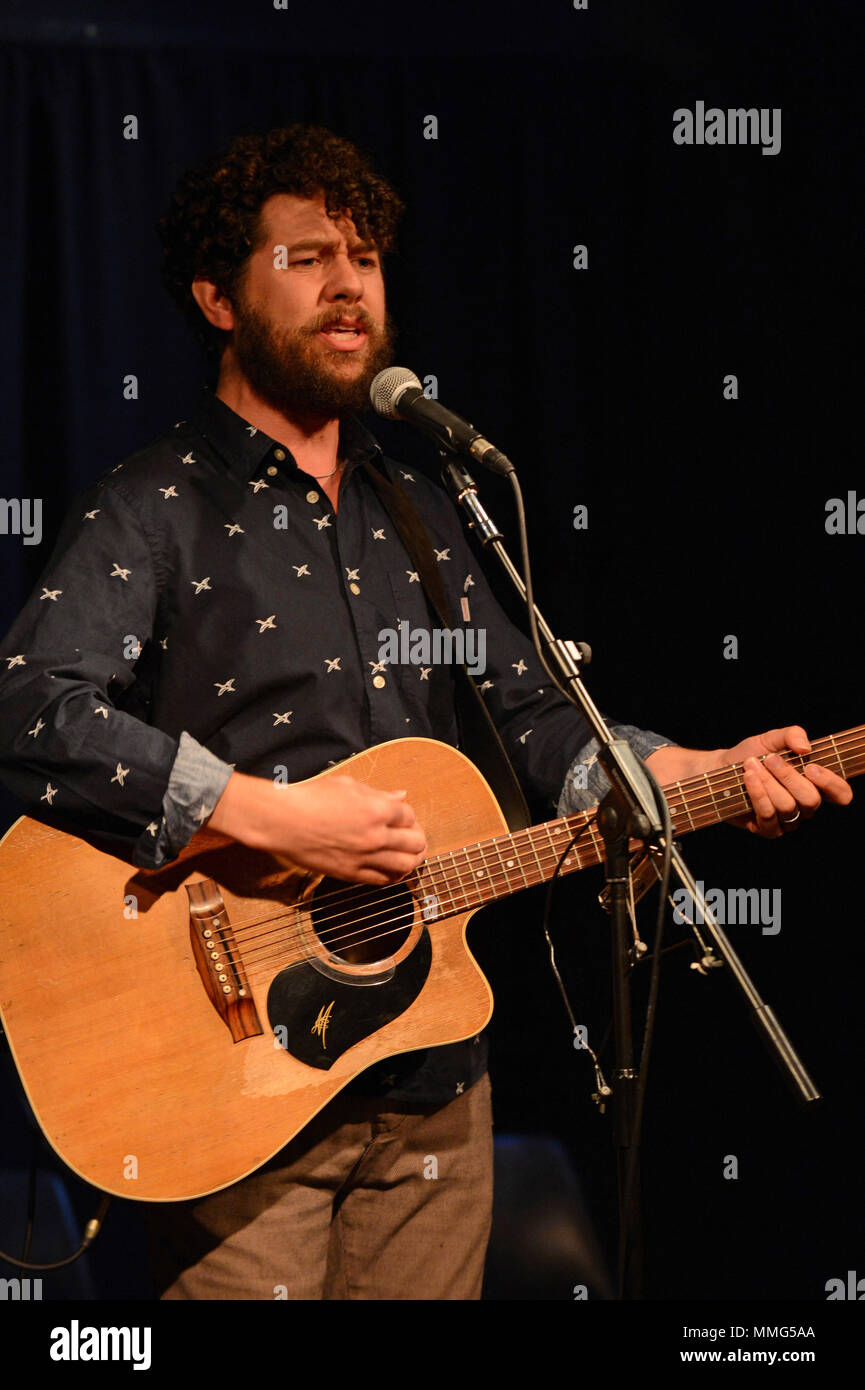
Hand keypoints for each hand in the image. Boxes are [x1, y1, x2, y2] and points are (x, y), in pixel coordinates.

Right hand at [208, 772, 427, 883]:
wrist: (282, 820)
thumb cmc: (311, 797)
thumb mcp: (347, 786)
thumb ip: (378, 793)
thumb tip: (400, 796)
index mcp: (377, 810)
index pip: (409, 816)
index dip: (409, 816)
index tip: (403, 817)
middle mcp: (376, 836)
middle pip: (415, 843)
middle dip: (418, 839)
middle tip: (414, 838)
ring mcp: (364, 858)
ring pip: (405, 866)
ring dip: (412, 861)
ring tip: (411, 857)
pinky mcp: (350, 874)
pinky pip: (382, 881)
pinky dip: (392, 877)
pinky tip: (392, 871)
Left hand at [719, 725, 852, 836]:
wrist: (719, 769)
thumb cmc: (751, 754)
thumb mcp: (771, 739)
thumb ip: (791, 735)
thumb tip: (805, 747)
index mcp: (815, 784)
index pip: (841, 794)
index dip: (831, 784)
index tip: (810, 767)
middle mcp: (805, 806)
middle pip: (811, 800)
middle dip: (788, 776)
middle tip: (770, 759)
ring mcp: (787, 821)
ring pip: (787, 806)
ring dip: (767, 782)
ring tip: (751, 765)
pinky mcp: (767, 829)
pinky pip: (768, 816)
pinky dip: (757, 794)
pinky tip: (748, 779)